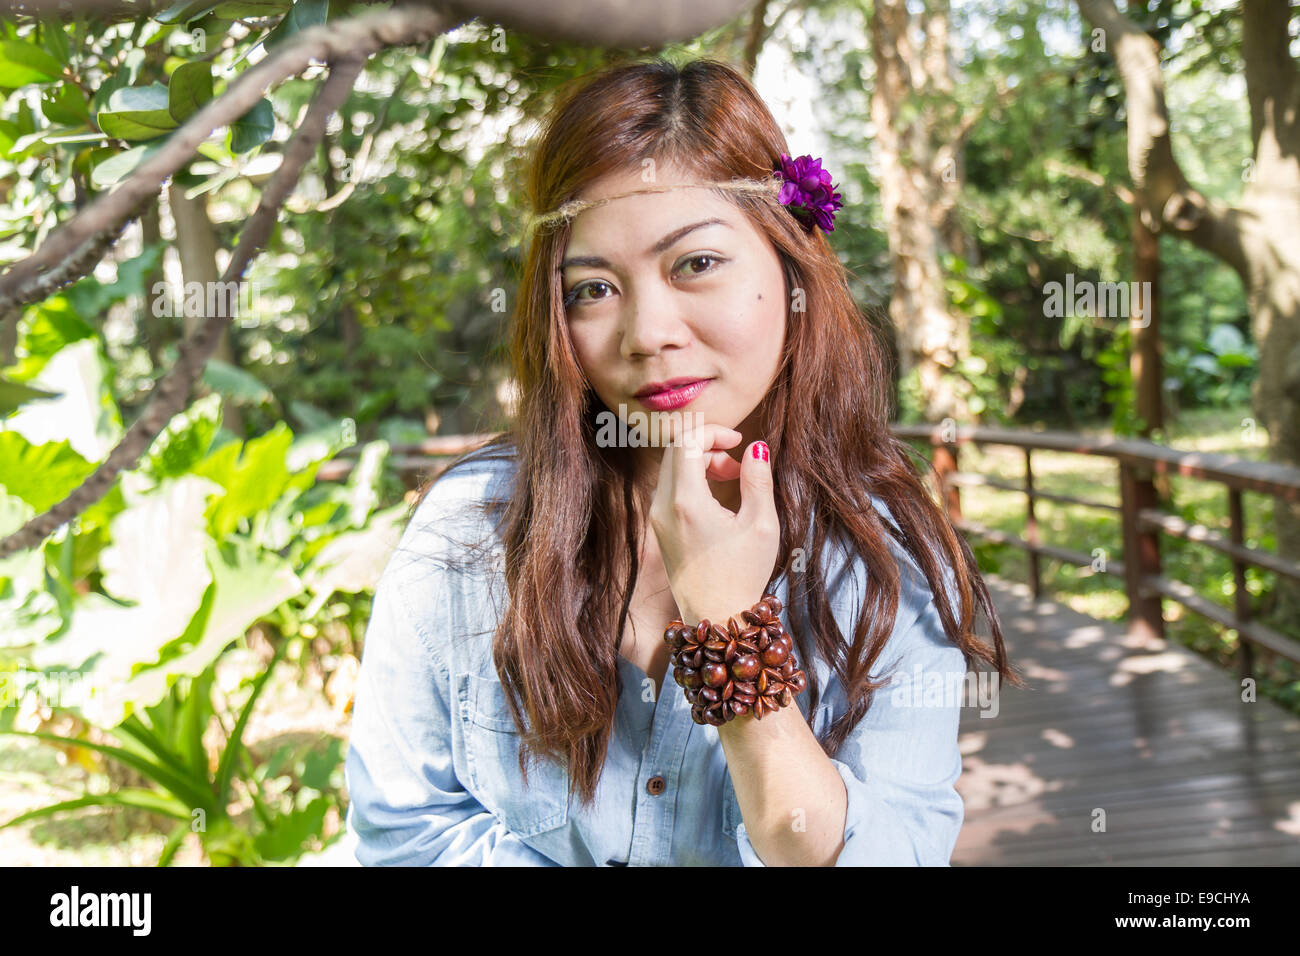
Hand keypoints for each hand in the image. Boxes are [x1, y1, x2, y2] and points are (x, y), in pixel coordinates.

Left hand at [648, 422, 779, 626]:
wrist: (716, 619)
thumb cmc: (742, 576)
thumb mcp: (761, 525)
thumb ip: (758, 480)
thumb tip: (756, 448)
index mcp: (685, 502)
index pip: (686, 440)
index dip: (713, 430)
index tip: (739, 439)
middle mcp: (662, 506)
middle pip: (675, 449)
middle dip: (707, 445)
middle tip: (737, 464)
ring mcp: (656, 518)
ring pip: (671, 467)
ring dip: (700, 462)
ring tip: (732, 480)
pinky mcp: (658, 528)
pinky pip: (669, 487)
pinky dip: (691, 480)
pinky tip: (717, 498)